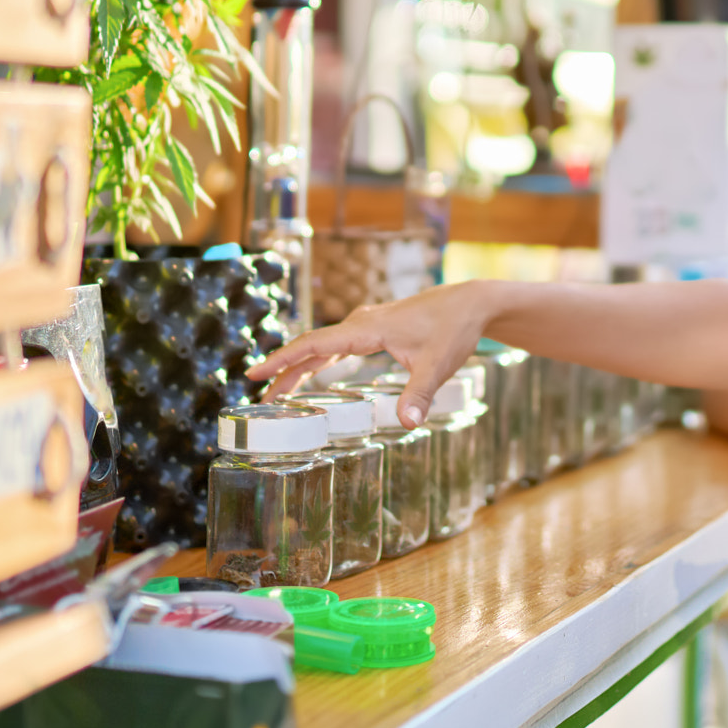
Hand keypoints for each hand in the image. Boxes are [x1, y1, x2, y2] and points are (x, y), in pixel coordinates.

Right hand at [247, 282, 491, 425]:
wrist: (472, 303)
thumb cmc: (454, 328)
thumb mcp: (438, 365)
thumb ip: (419, 394)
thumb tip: (407, 424)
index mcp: (366, 329)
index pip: (314, 344)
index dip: (283, 360)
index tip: (254, 372)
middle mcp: (361, 323)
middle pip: (311, 347)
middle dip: (283, 370)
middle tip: (258, 395)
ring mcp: (367, 325)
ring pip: (323, 346)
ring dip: (299, 367)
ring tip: (276, 391)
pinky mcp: (377, 330)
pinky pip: (338, 345)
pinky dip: (319, 360)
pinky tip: (313, 373)